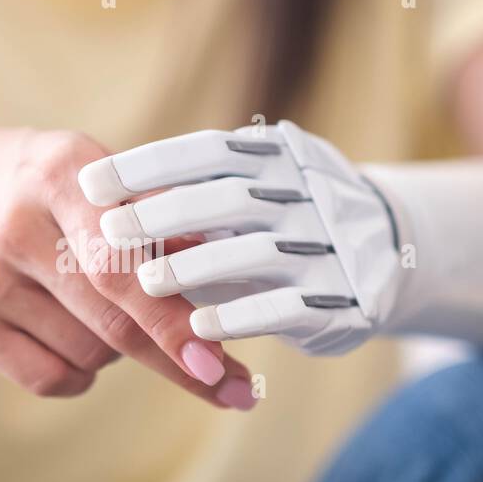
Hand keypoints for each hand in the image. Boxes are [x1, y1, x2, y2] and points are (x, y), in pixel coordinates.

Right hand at [0, 126, 255, 406]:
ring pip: (89, 353)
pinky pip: (49, 378)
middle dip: (176, 358)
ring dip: (119, 348)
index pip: (124, 262)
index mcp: (61, 173)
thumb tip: (223, 261)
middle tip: (228, 388)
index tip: (218, 363)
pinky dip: (80, 374)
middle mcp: (15, 224)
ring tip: (103, 309)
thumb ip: (159, 218)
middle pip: (112, 319)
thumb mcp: (98, 177)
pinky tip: (73, 337)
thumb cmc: (46, 188)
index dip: (174, 318)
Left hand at [77, 120, 402, 355]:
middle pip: (229, 200)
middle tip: (108, 234)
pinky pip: (285, 306)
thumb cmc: (287, 222)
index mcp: (278, 159)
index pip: (209, 154)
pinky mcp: (341, 297)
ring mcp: (328, 245)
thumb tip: (98, 195)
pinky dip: (240, 316)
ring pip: (255, 252)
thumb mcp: (254, 191)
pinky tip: (198, 327)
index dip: (149, 166)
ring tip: (146, 285)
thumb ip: (198, 192)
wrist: (390, 252)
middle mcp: (306, 194)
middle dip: (163, 216)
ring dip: (196, 269)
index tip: (92, 182)